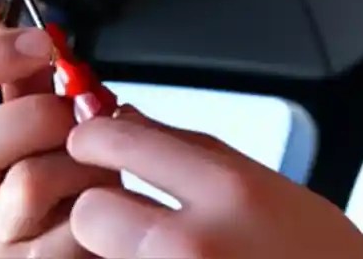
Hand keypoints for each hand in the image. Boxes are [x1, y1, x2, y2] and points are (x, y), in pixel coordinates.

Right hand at [0, 27, 120, 257]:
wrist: (87, 233)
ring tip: (100, 157)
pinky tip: (109, 190)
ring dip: (80, 158)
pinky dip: (103, 194)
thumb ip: (35, 79)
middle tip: (80, 111)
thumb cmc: (65, 169)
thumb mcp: (44, 117)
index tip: (44, 42)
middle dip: (38, 115)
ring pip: (28, 183)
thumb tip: (41, 32)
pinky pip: (74, 222)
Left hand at [65, 106, 362, 258]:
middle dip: (100, 215)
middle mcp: (200, 247)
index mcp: (234, 195)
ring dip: (116, 256)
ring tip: (158, 253)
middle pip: (92, 213)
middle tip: (122, 219)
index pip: (125, 143)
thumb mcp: (274, 192)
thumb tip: (126, 118)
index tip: (88, 141)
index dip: (94, 140)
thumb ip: (198, 153)